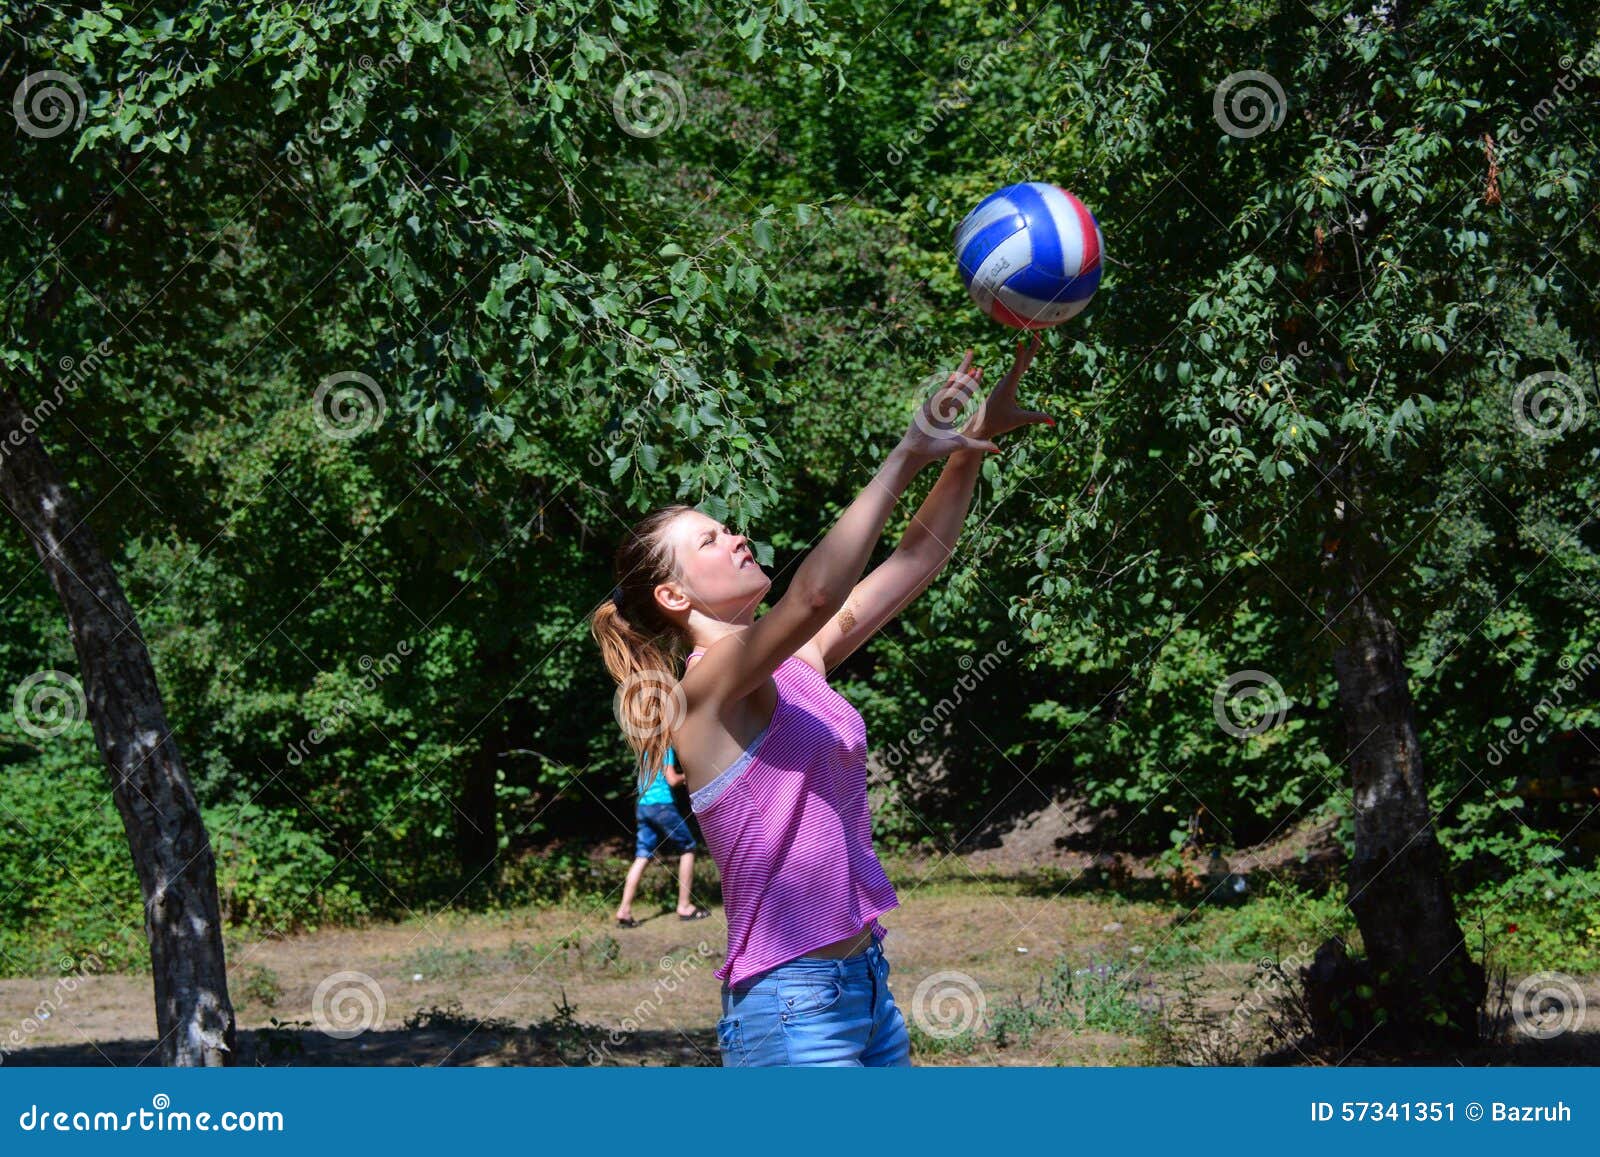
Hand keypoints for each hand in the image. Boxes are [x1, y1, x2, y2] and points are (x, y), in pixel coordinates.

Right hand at [895, 349, 1001, 464]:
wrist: (918, 452)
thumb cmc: (937, 449)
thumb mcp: (962, 444)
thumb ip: (979, 444)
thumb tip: (998, 449)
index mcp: (950, 411)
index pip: (964, 393)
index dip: (972, 382)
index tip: (980, 369)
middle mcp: (943, 405)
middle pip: (956, 384)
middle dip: (965, 369)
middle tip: (972, 353)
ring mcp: (935, 405)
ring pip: (951, 388)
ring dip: (961, 377)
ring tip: (971, 364)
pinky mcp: (928, 409)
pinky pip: (940, 396)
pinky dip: (948, 388)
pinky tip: (954, 377)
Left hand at [962, 335, 1053, 442]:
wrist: (980, 424)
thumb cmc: (998, 422)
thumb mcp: (1018, 420)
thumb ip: (1036, 418)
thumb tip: (1053, 422)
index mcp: (1008, 387)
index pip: (1017, 368)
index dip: (1020, 355)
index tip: (1021, 342)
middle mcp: (1006, 381)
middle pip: (1021, 361)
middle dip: (1031, 348)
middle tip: (1038, 333)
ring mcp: (1005, 382)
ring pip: (1019, 364)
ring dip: (1028, 352)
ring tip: (1035, 341)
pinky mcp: (1005, 385)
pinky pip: (1016, 369)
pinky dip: (1023, 361)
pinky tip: (1026, 358)